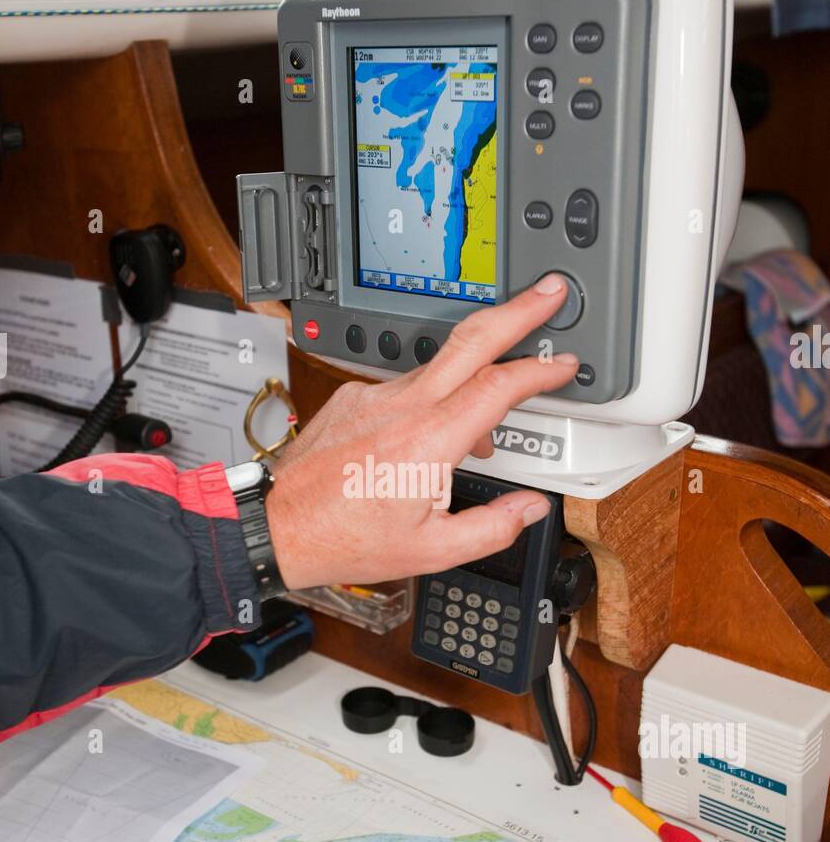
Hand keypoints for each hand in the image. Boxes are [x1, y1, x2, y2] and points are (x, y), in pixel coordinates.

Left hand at [267, 275, 577, 587]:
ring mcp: (373, 396)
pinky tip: (428, 436)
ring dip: (471, 378)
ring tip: (481, 428)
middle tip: (548, 291)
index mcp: (428, 440)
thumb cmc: (344, 538)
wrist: (277, 526)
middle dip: (518, 310)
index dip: (540, 369)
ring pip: (438, 368)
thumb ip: (493, 527)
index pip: (499, 386)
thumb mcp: (432, 550)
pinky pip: (405, 387)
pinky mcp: (352, 397)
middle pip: (471, 338)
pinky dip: (430, 401)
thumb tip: (529, 507)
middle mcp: (401, 406)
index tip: (564, 363)